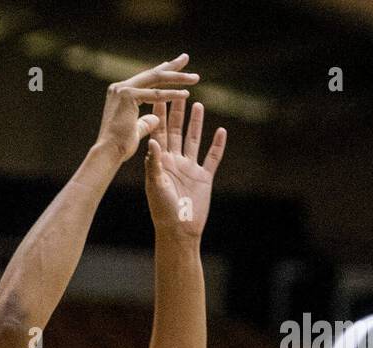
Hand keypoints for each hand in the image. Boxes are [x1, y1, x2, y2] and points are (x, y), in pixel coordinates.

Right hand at [95, 54, 199, 163]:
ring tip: (195, 78)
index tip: (174, 65)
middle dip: (171, 66)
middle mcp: (119, 88)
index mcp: (119, 93)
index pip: (145, 79)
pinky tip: (186, 94)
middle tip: (186, 57)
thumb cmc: (119, 146)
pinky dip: (171, 94)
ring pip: (155, 79)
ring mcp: (122, 90)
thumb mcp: (135, 129)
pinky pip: (155, 95)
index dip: (161, 72)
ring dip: (177, 78)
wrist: (108, 153)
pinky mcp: (127, 96)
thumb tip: (156, 117)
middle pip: (151, 74)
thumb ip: (145, 121)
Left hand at [143, 98, 226, 238]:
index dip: (159, 116)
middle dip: (177, 113)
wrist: (179, 229)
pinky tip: (221, 130)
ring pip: (194, 140)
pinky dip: (217, 145)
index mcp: (160, 162)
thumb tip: (152, 140)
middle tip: (178, 93)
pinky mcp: (204, 177)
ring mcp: (190, 168)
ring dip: (196, 123)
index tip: (157, 97)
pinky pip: (212, 157)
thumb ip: (154, 163)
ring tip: (198, 104)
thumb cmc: (162, 210)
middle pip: (177, 132)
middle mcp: (175, 162)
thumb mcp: (156, 185)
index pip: (159, 134)